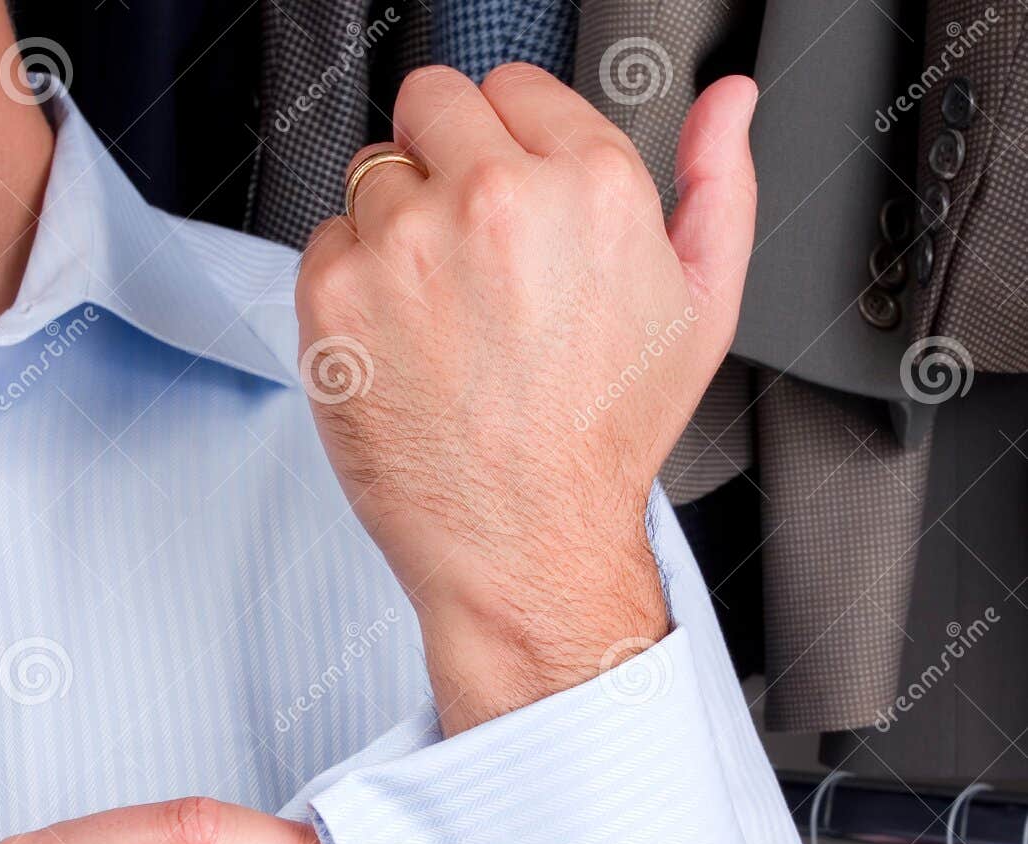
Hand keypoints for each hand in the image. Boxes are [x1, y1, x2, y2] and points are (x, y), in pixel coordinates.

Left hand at [296, 65, 757, 731]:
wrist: (525, 546)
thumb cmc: (603, 444)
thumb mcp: (701, 312)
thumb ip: (719, 186)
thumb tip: (729, 100)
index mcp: (590, 186)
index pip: (514, 84)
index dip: (514, 146)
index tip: (515, 205)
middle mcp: (494, 199)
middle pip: (434, 102)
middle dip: (448, 162)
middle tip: (471, 259)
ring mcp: (405, 243)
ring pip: (375, 172)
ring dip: (398, 227)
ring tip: (444, 319)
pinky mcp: (335, 293)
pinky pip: (326, 239)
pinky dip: (352, 285)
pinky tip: (404, 346)